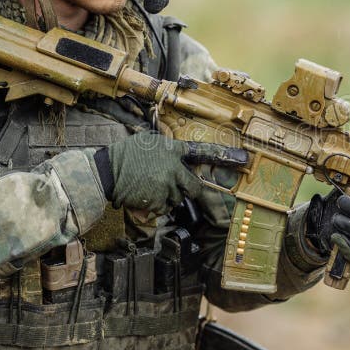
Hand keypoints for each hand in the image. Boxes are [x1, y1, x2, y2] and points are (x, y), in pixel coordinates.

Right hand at [92, 132, 247, 217]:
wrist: (106, 172)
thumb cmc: (124, 155)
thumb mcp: (148, 142)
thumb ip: (166, 148)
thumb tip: (175, 154)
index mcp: (172, 150)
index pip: (203, 152)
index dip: (224, 156)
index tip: (243, 159)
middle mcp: (174, 168)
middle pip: (193, 186)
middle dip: (188, 189)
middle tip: (172, 186)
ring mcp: (167, 186)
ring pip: (177, 198)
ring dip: (167, 196)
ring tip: (148, 186)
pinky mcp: (158, 201)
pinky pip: (164, 207)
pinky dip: (155, 204)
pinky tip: (143, 194)